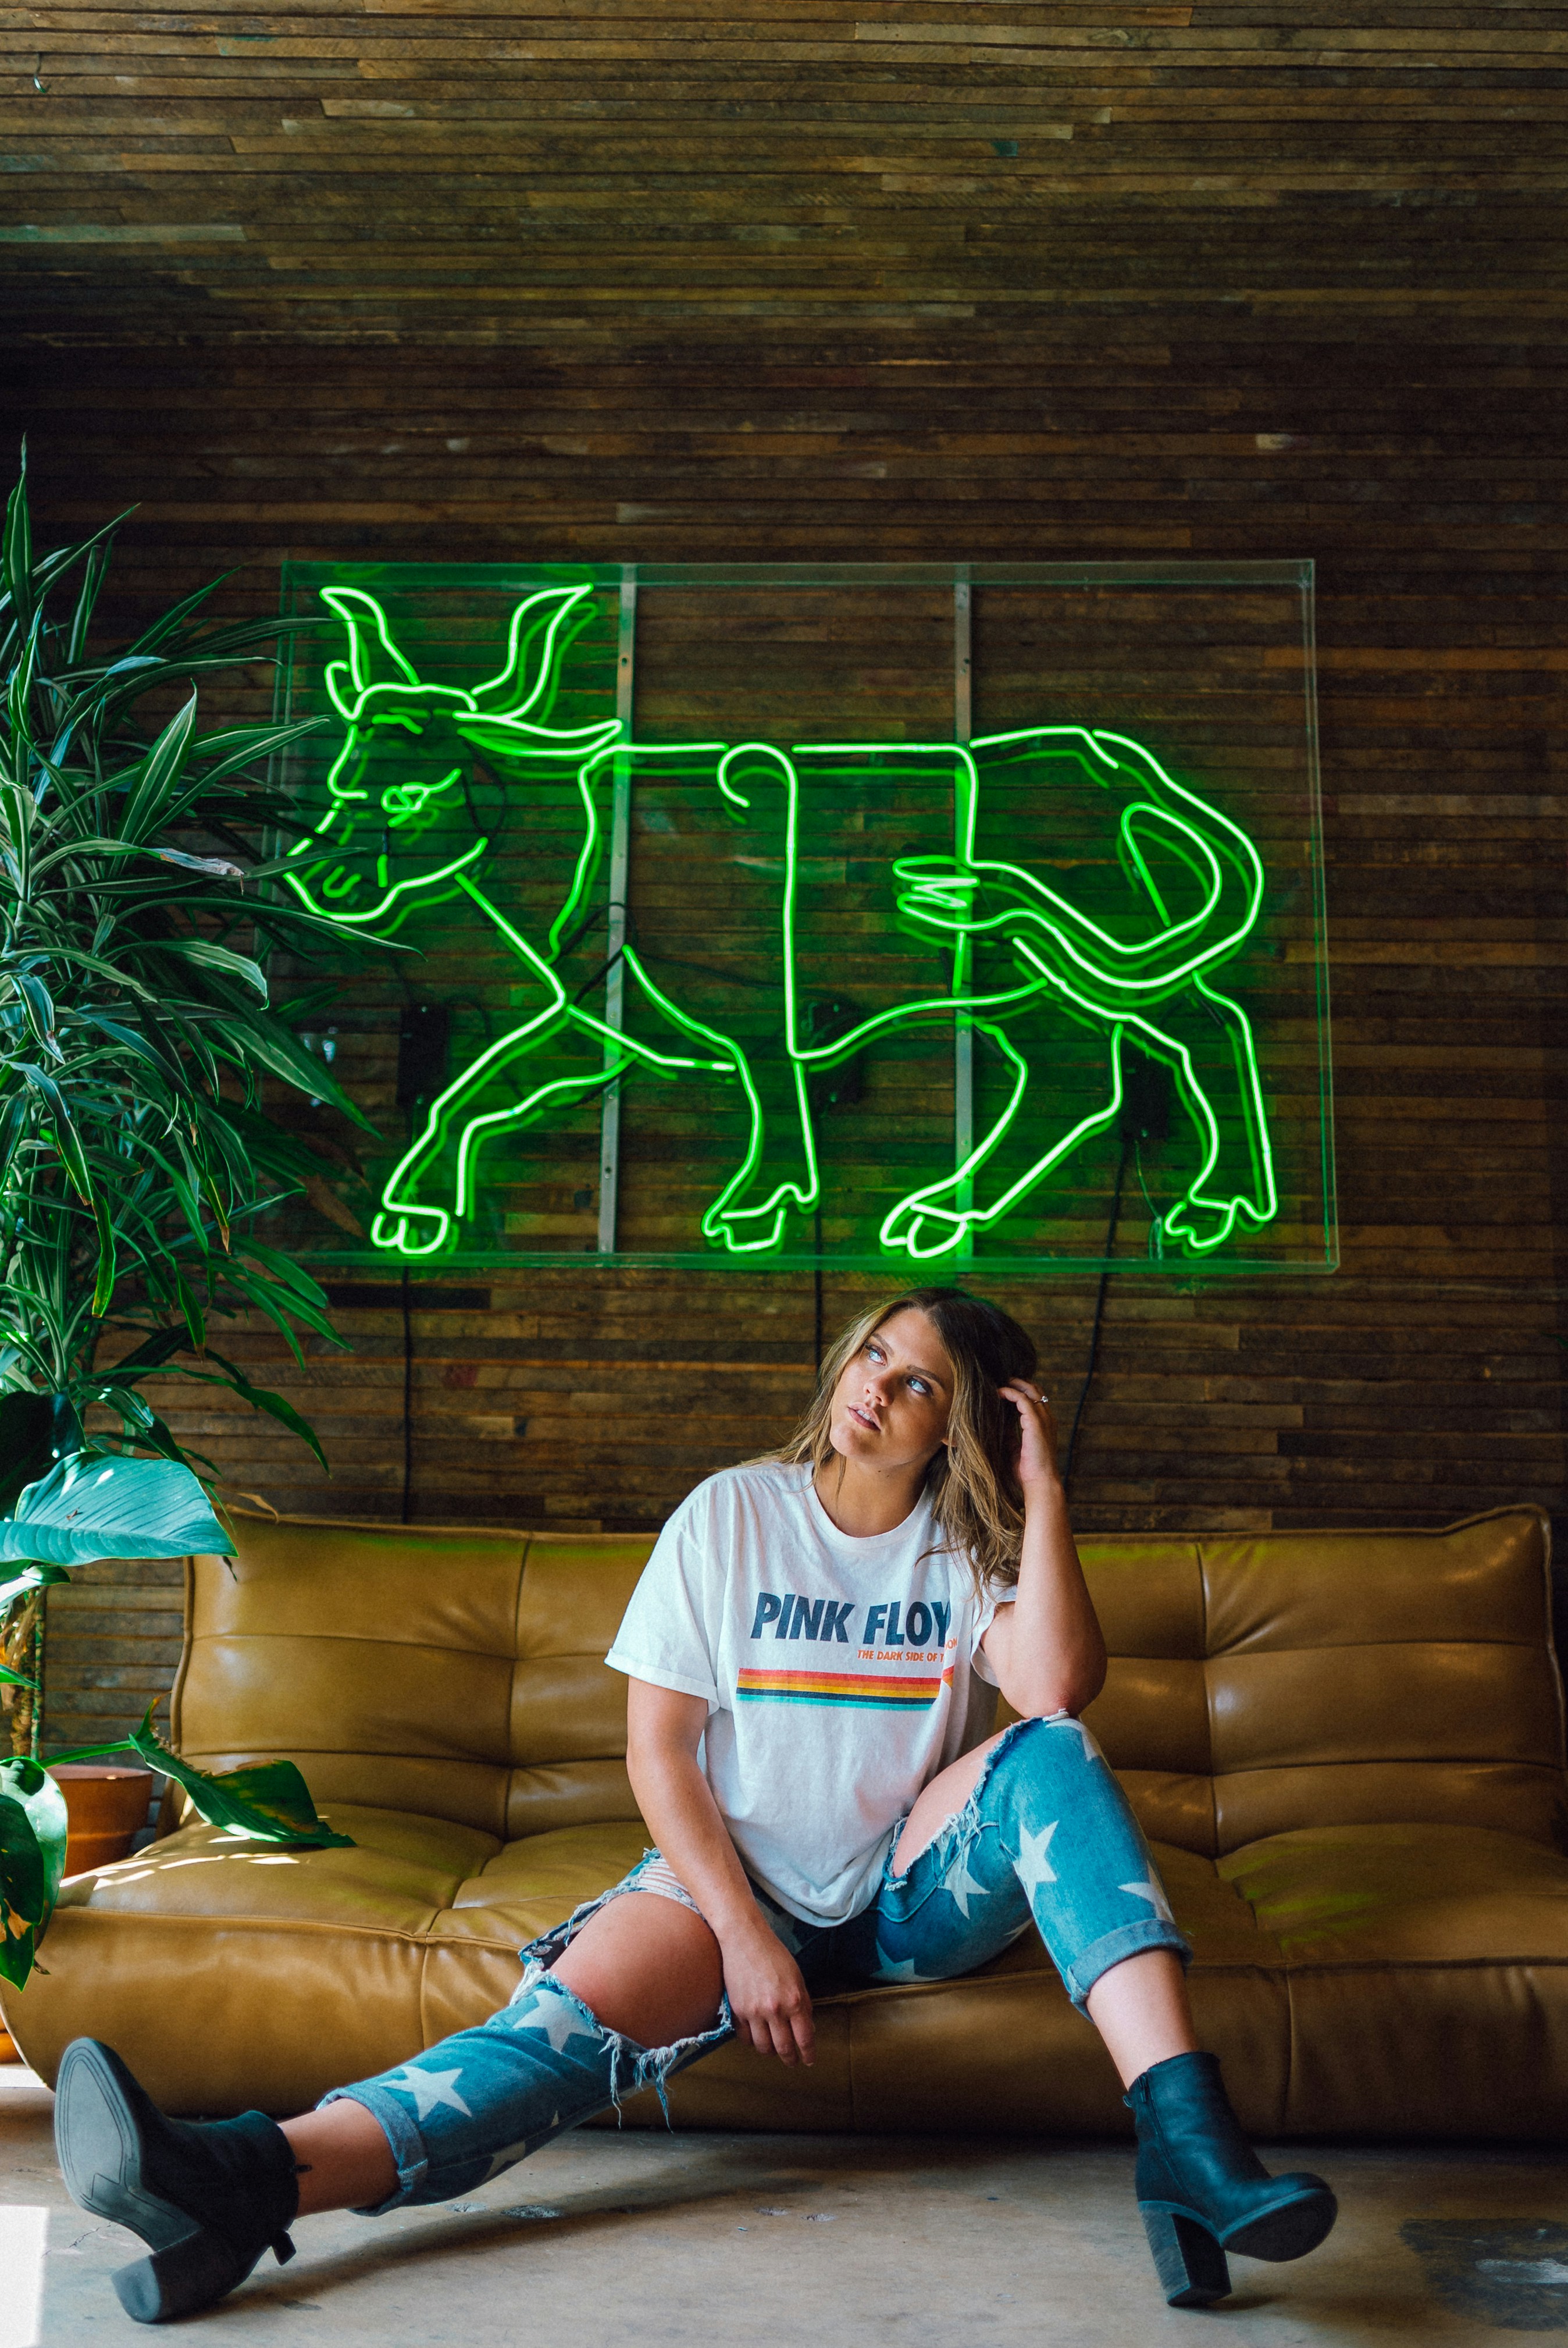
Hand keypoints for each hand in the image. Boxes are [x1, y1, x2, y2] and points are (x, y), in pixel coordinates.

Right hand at [721, 1919, 815, 2065]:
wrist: (745, 1939)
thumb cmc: (774, 1955)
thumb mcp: (797, 1977)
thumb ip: (803, 2004)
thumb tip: (806, 2029)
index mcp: (794, 2000)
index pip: (804, 2038)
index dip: (808, 2053)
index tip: (809, 2061)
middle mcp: (775, 2009)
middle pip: (783, 2048)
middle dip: (790, 2059)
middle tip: (792, 2062)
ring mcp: (754, 2011)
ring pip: (763, 2047)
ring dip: (770, 2051)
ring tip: (773, 2048)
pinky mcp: (737, 2010)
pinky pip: (745, 2037)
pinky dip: (752, 2041)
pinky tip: (756, 2037)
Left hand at [999, 1380, 1061, 1495]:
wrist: (1040, 1482)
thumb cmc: (1028, 1470)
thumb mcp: (1015, 1448)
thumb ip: (1009, 1434)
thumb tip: (997, 1424)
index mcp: (1045, 1425)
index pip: (1037, 1400)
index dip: (1023, 1391)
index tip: (1006, 1389)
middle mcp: (1047, 1419)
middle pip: (1036, 1390)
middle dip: (1020, 1383)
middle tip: (1003, 1380)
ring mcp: (1044, 1420)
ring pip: (1031, 1391)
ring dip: (1015, 1384)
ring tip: (1000, 1383)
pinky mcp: (1036, 1423)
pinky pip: (1023, 1400)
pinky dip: (1011, 1393)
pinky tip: (999, 1392)